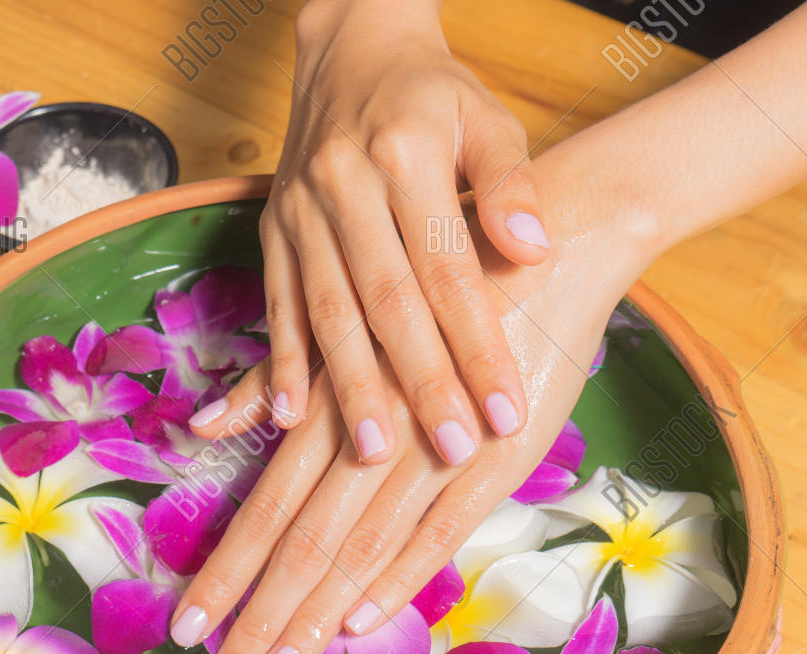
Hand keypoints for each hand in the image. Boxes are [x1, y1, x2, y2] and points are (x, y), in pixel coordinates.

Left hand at [170, 142, 645, 653]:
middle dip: (255, 616)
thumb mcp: (342, 333)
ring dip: (314, 616)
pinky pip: (438, 531)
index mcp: (326, 411)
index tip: (186, 628)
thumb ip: (273, 387)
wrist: (547, 242)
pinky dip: (397, 577)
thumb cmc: (428, 290)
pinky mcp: (496, 458)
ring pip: (357, 548)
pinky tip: (361, 624)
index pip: (261, 511)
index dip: (223, 574)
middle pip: (297, 543)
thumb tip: (201, 424)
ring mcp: (431, 451)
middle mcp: (366, 436)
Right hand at [259, 0, 549, 464]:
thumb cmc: (431, 95)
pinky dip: (282, 362)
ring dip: (350, 387)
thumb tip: (534, 251)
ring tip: (375, 450)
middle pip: (387, 302)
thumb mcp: (487, 118)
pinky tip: (290, 416)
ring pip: (328, 312)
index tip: (504, 410)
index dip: (477, 344)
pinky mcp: (271, 231)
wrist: (349, 49)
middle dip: (421, 382)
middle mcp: (344, 185)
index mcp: (406, 155)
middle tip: (452, 448)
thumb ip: (511, 185)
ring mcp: (300, 212)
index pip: (449, 270)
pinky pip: (276, 304)